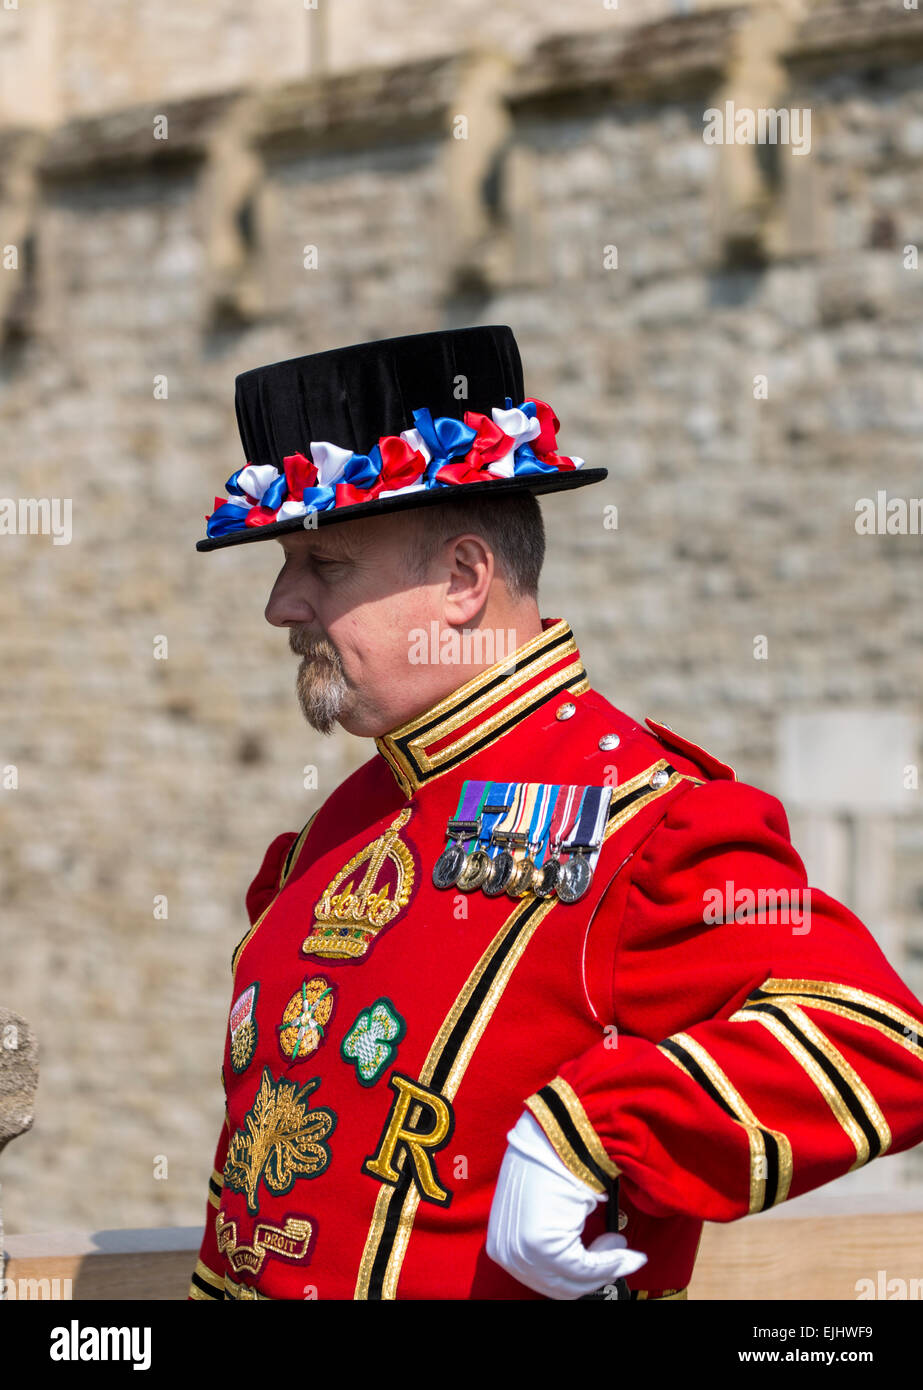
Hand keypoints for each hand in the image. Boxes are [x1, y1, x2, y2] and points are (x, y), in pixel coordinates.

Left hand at [486, 1110, 647, 1298]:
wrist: (555, 1134)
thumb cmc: (550, 1162)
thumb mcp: (540, 1209)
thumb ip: (551, 1242)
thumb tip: (582, 1260)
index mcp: (500, 1244)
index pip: (540, 1279)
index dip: (576, 1276)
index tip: (603, 1264)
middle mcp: (507, 1253)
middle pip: (557, 1286)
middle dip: (594, 1275)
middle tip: (620, 1254)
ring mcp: (523, 1252)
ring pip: (573, 1281)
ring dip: (605, 1267)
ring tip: (621, 1245)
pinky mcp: (544, 1246)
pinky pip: (585, 1268)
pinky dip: (610, 1262)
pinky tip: (624, 1247)